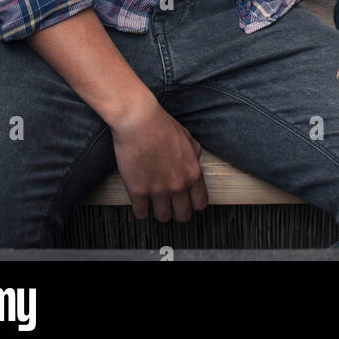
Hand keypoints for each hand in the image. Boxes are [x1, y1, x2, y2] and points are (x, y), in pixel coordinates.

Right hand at [110, 93, 207, 222]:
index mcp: (193, 173)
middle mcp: (178, 185)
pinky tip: (140, 201)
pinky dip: (140, 210)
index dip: (193, 205)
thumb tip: (195, 163)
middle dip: (177, 211)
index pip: (200, 204)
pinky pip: (141, 214)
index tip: (186, 202)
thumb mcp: (187, 137)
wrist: (138, 120)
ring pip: (162, 218)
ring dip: (158, 211)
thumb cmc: (161, 125)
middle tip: (170, 205)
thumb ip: (195, 154)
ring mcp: (158, 190)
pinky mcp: (138, 192)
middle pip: (183, 216)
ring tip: (154, 202)